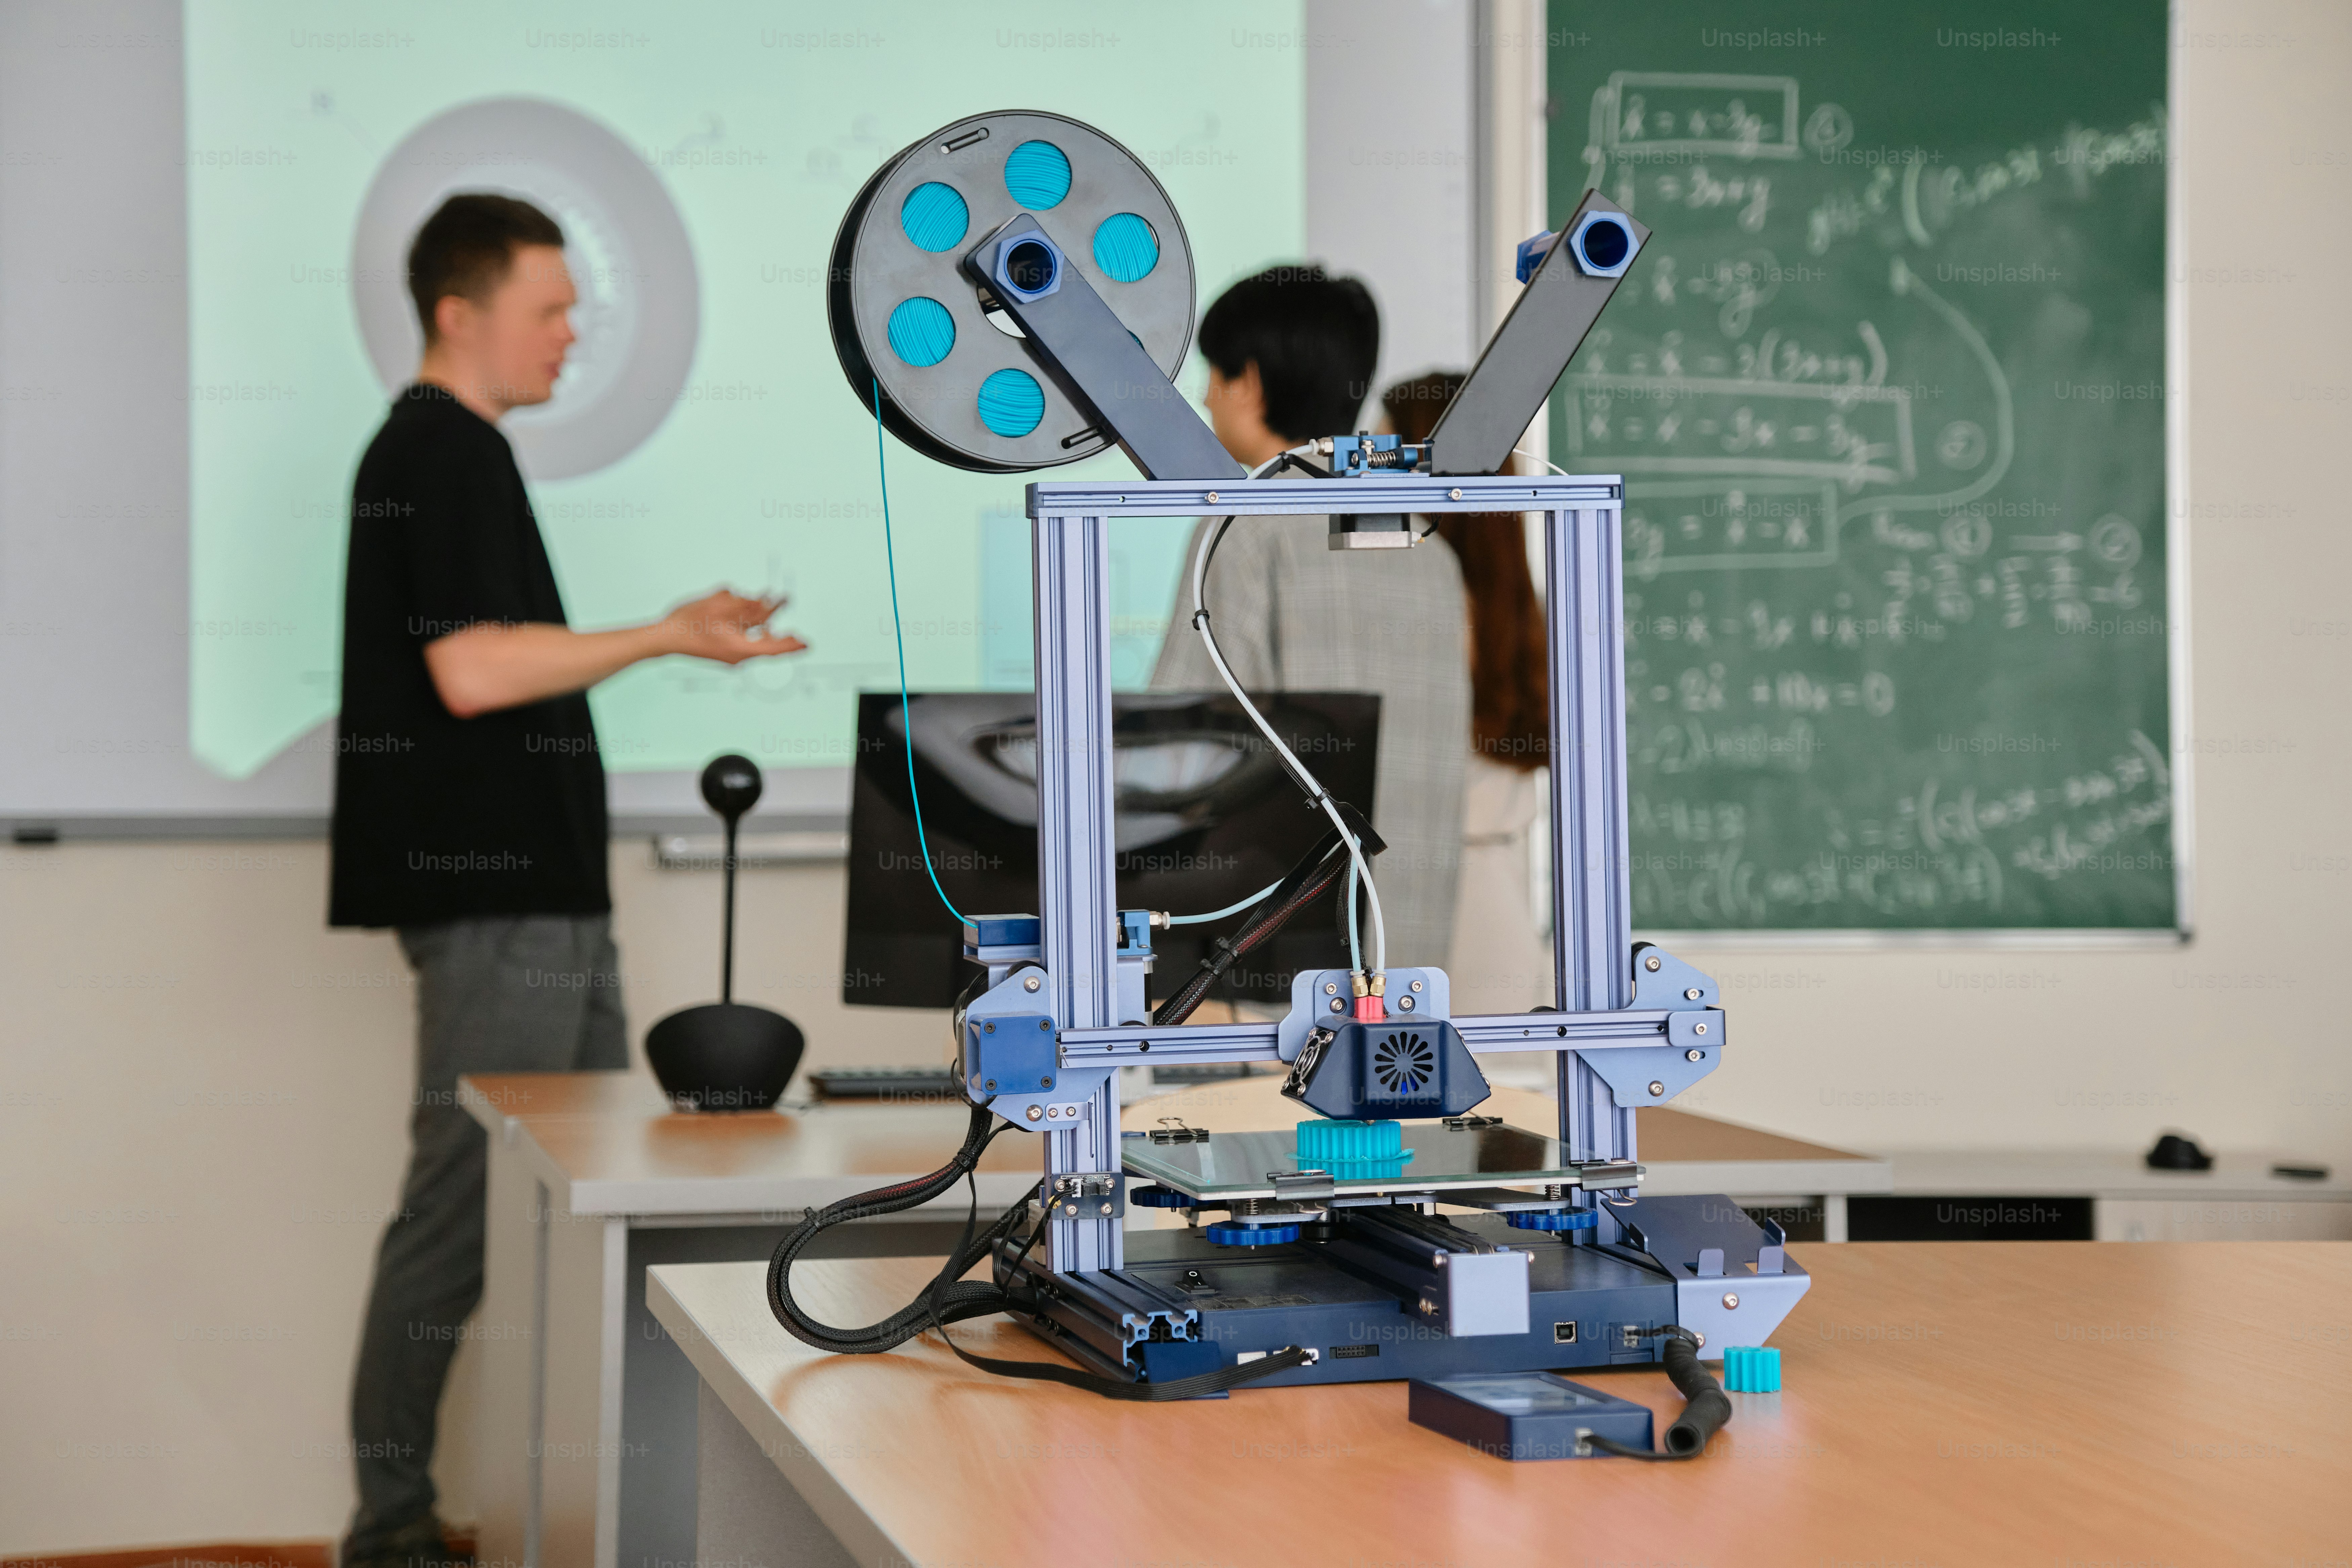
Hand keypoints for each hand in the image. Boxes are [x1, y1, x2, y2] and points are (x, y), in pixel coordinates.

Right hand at [657, 589, 806, 664]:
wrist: (664, 639)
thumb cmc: (688, 623)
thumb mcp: (718, 606)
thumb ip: (743, 604)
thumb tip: (763, 602)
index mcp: (740, 649)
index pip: (773, 648)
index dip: (791, 645)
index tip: (806, 643)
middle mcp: (738, 655)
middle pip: (766, 641)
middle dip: (778, 628)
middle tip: (795, 623)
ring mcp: (730, 653)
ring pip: (754, 637)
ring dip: (763, 621)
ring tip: (774, 601)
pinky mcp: (723, 649)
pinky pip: (743, 638)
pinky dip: (750, 626)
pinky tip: (754, 612)